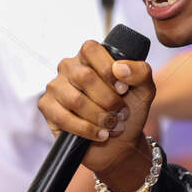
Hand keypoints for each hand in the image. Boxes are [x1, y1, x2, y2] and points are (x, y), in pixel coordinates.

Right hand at [39, 39, 156, 189]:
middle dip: (108, 100)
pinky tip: (100, 134)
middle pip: (85, 77)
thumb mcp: (144, 89)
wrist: (119, 142)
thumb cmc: (128, 111)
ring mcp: (55, 86)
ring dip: (99, 117)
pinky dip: (86, 129)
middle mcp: (69, 67)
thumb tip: (120, 68)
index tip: (123, 89)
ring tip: (112, 125)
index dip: (108, 70)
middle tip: (121, 112)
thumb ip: (141, 72)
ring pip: (75, 100)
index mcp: (89, 56)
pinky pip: (63, 118)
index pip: (91, 49)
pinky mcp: (47, 107)